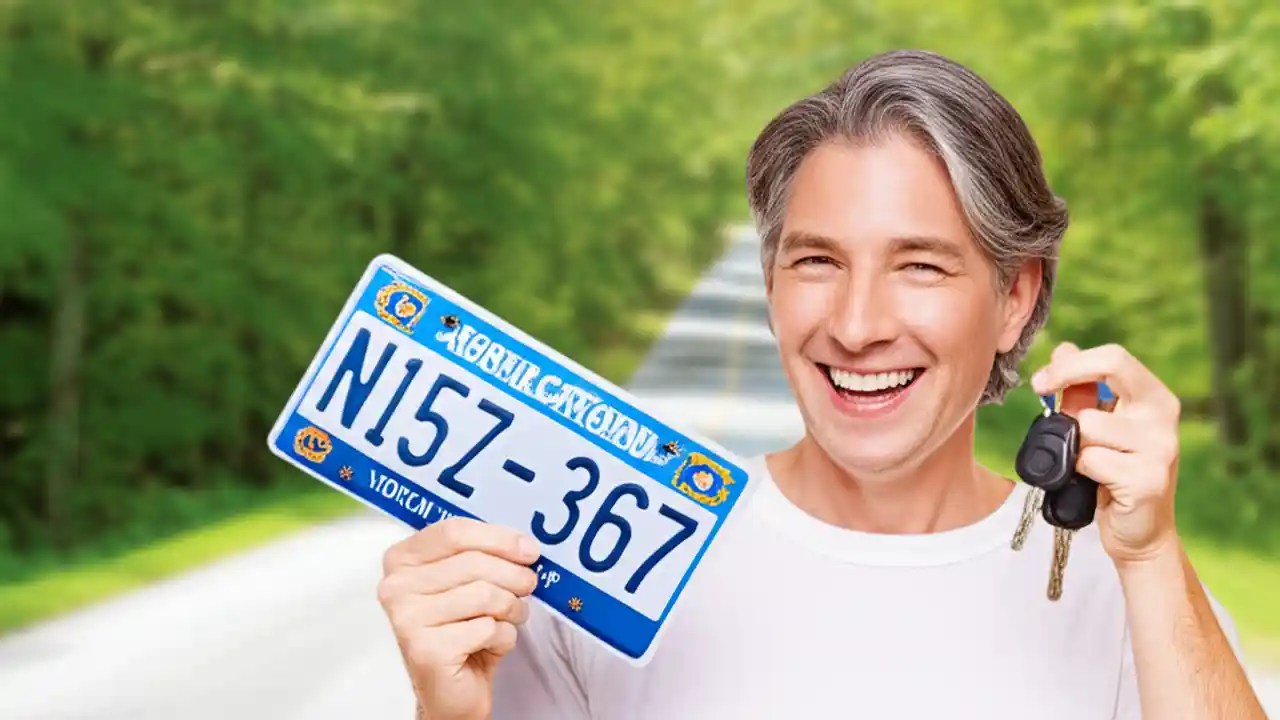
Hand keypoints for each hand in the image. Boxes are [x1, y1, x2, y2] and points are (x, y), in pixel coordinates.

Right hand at [378, 517, 540, 719]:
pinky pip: (487, 628)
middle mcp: (396, 587)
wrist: (451, 690)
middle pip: (473, 562)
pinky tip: (492, 643)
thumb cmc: (462, 629)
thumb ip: (483, 554)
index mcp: (402, 560)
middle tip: (529, 585)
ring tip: (512, 616)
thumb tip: (525, 545)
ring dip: (512, 607)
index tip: (528, 549)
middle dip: (514, 574)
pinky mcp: (426, 651)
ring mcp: (407, 619)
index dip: (499, 538)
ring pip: (484, 594)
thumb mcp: (468, 582)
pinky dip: (504, 636)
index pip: (454, 532)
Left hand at [1031, 342, 1180, 567]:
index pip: (1115, 357)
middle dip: (1066, 375)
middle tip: (1041, 391)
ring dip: (1073, 445)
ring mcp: (1160, 447)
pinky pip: (1088, 460)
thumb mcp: (1100, 427)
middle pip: (1112, 368)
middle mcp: (1163, 417)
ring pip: (1087, 424)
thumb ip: (1083, 390)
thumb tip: (1063, 349)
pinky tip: (1096, 485)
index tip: (1042, 380)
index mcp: (1155, 398)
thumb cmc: (1114, 476)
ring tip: (1088, 465)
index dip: (1072, 362)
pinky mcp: (1148, 479)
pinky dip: (1079, 472)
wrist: (1139, 534)